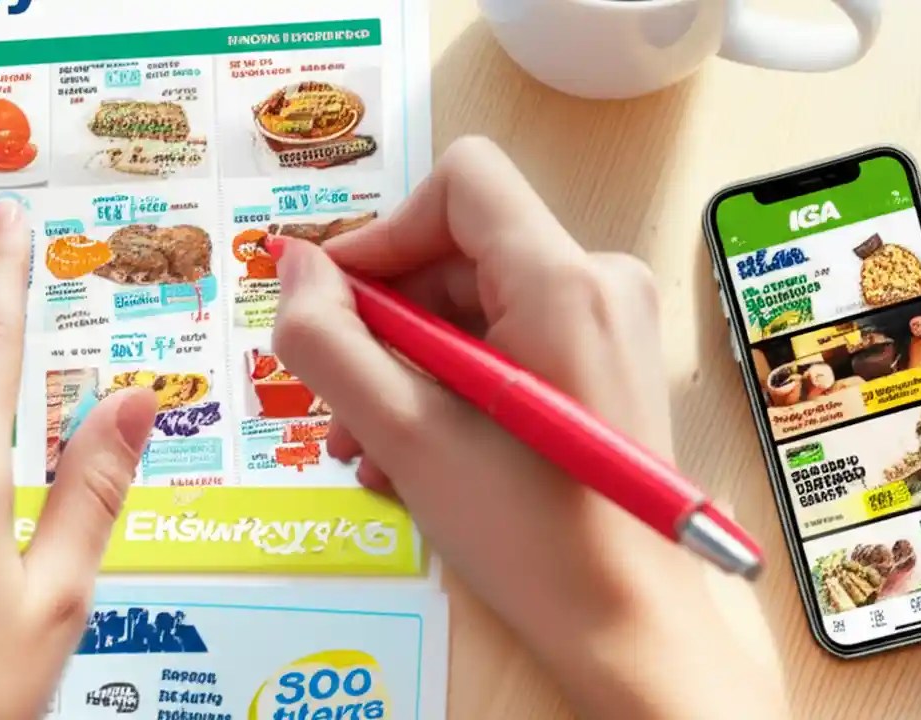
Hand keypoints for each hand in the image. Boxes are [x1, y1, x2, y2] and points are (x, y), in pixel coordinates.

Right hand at [271, 138, 788, 719]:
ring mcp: (603, 325)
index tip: (337, 306)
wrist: (626, 625)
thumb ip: (330, 342)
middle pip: (455, 253)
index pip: (461, 182)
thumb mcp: (405, 435)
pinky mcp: (597, 363)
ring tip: (371, 449)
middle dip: (383, 326)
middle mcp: (595, 283)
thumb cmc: (532, 537)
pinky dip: (446, 389)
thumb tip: (294, 267)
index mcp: (563, 281)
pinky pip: (499, 343)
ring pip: (468, 307)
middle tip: (340, 406)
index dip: (384, 234)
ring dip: (403, 373)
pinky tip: (415, 456)